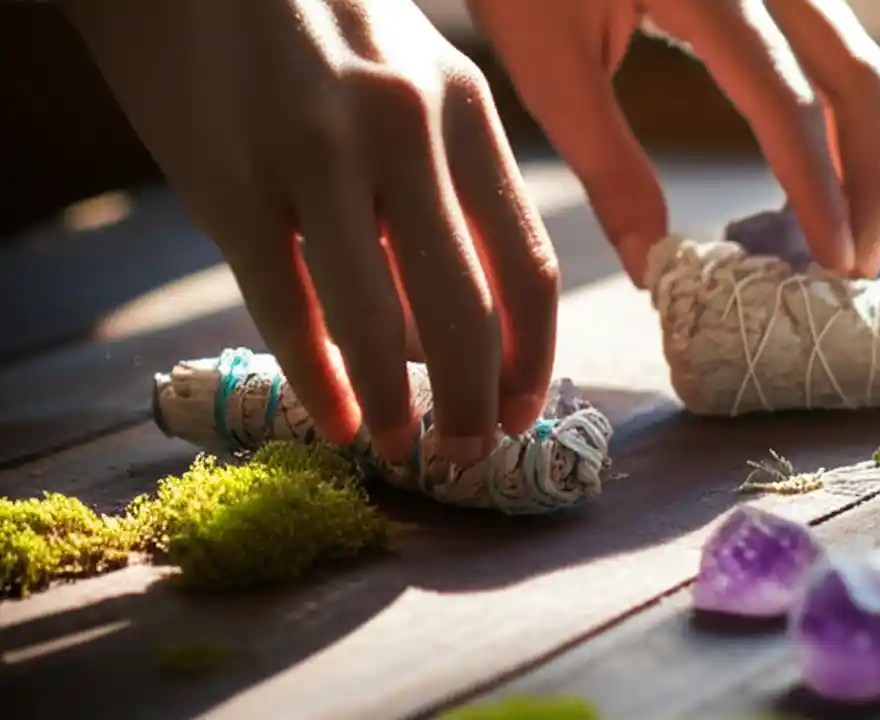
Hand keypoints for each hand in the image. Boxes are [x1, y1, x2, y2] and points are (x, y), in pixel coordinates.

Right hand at [63, 0, 559, 464]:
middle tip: (469, 457)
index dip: (531, 357)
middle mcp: (401, 129)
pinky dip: (314, 381)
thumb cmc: (319, 32)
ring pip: (374, 321)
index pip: (527, 264)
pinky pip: (284, 308)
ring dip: (395, 407)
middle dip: (475, 404)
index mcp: (464, 108)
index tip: (525, 412)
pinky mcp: (228, 182)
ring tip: (399, 448)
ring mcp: (312, 154)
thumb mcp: (412, 81)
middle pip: (464, 309)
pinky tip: (331, 420)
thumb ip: (444, 191)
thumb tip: (456, 333)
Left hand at [469, 0, 879, 282]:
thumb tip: (649, 266)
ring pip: (856, 58)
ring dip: (867, 150)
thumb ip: (605, 164)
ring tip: (853, 234)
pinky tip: (827, 171)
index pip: (786, 101)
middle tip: (859, 270)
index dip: (819, 190)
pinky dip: (840, 115)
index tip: (832, 267)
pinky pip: (831, 45)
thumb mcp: (548, 66)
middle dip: (871, 180)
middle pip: (855, 75)